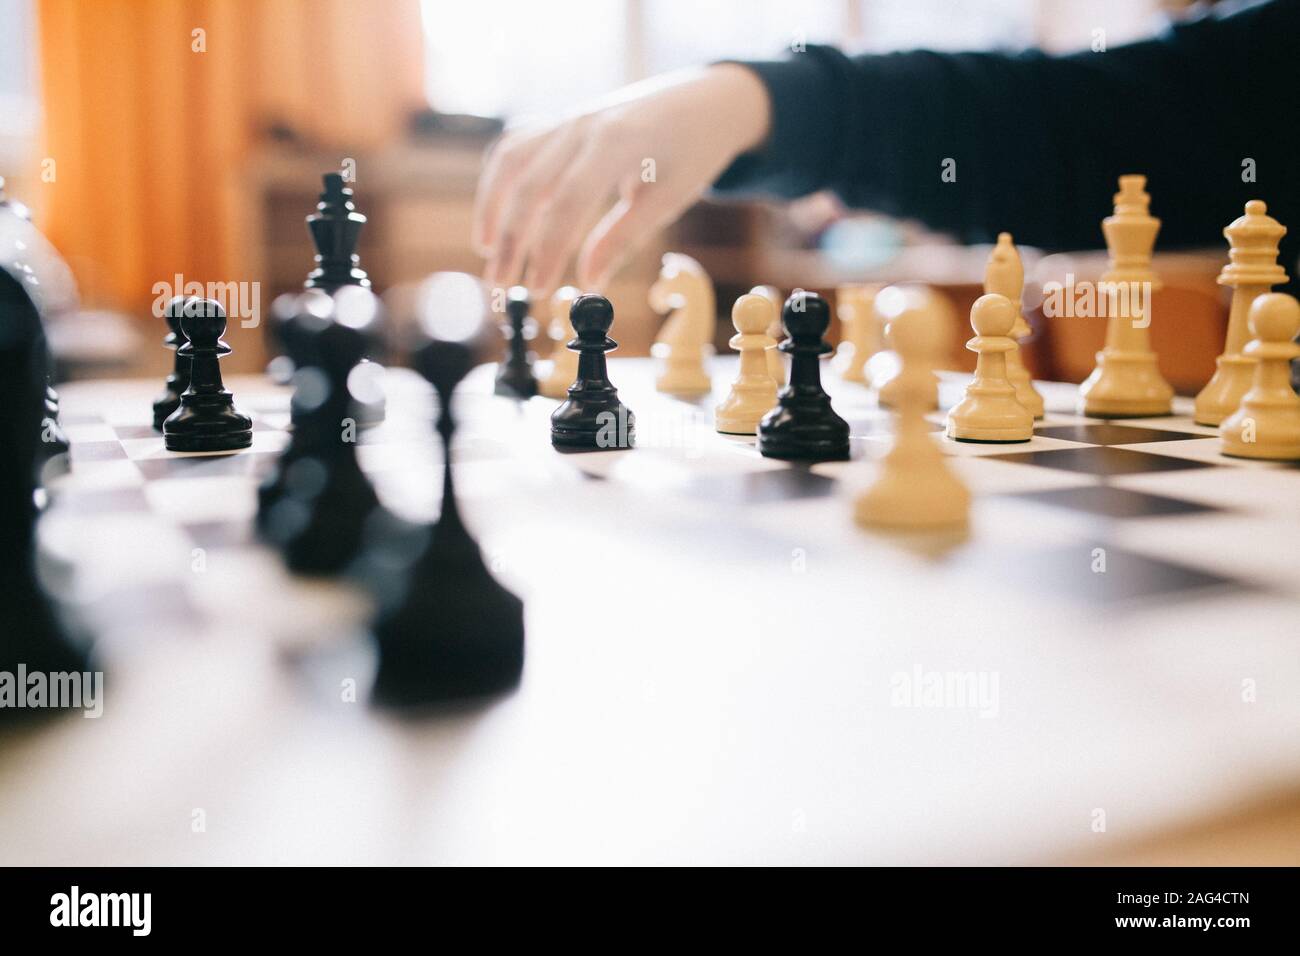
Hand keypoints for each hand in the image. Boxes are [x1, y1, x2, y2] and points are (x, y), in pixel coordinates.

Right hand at [472, 64, 770, 294]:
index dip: (548, 250)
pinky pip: (518, 147)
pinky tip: (496, 215)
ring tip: (487, 252)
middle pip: (529, 186)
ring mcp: (568, 118)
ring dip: (492, 208)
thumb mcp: (667, 199)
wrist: (706, 99)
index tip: (539, 288)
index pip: (566, 204)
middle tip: (502, 284)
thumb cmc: (693, 150)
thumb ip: (623, 239)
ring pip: (510, 161)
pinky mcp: (562, 121)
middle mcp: (583, 125)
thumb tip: (588, 283)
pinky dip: (499, 180)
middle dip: (512, 240)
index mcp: (616, 142)